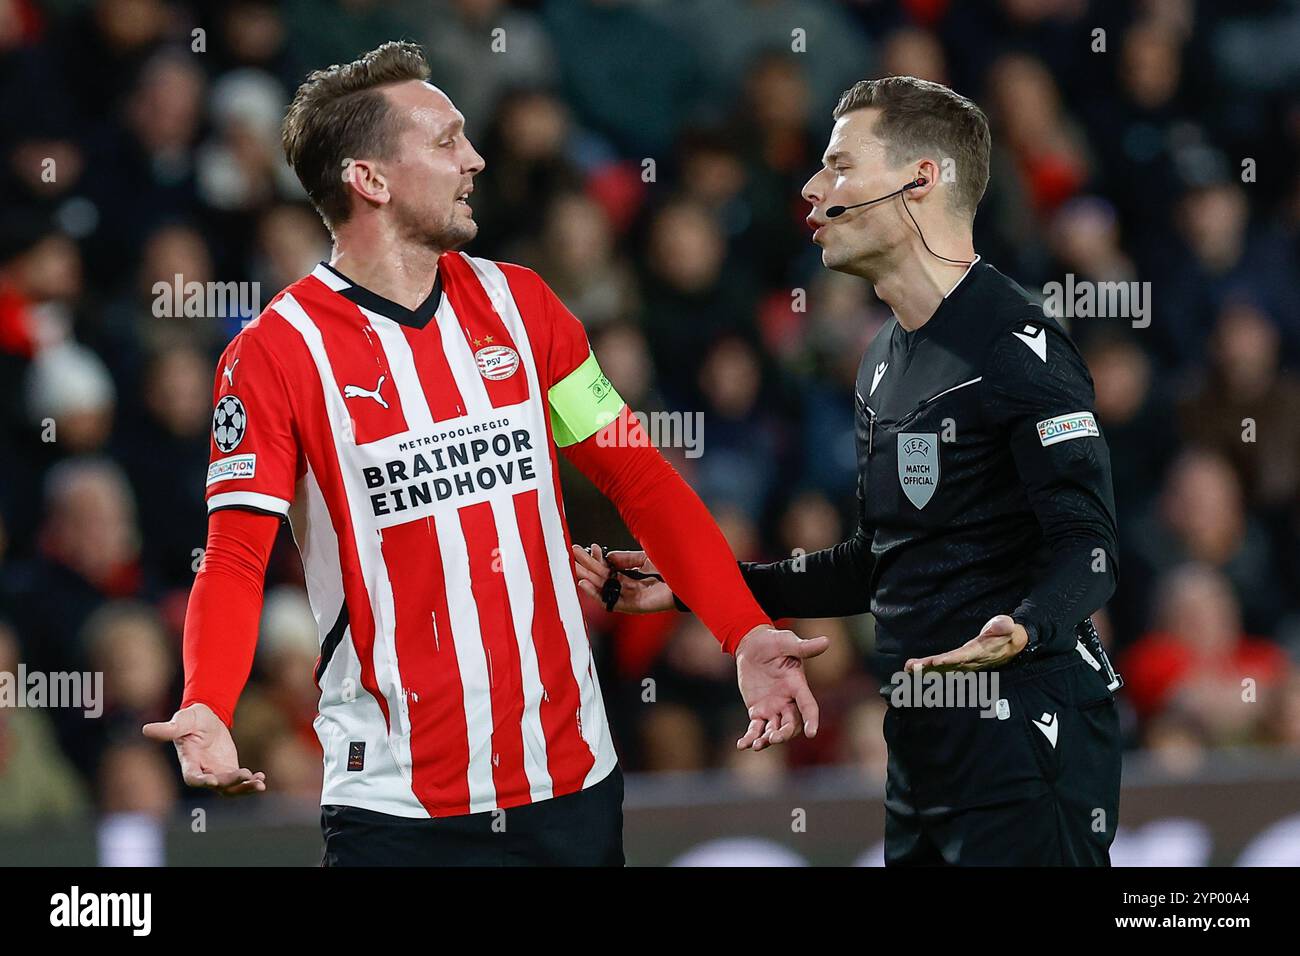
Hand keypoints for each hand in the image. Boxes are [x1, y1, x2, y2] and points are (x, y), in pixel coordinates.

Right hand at [142, 702, 266, 795]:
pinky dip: (250, 782)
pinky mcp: (228, 770)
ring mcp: (216, 772)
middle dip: (231, 782)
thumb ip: (169, 728)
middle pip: (215, 784)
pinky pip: (239, 782)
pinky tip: (261, 779)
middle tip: (246, 775)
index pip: (192, 777)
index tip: (212, 781)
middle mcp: (202, 771)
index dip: (201, 780)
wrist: (206, 718)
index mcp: (188, 761)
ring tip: (259, 784)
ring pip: (229, 788)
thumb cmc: (191, 719)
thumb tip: (146, 729)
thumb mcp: (183, 720)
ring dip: (244, 788)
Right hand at [571, 543, 674, 613]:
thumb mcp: (645, 558)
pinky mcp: (633, 607)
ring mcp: (631, 597)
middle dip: (586, 565)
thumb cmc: (673, 568)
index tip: (587, 547)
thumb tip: (607, 557)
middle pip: (602, 578)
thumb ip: (626, 558)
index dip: (596, 559)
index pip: (608, 568)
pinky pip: (610, 602)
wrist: (690, 578)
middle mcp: (630, 587)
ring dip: (586, 577)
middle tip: (571, 553)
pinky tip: (583, 583)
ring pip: (603, 589)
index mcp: (632, 575)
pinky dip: (596, 594)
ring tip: (573, 566)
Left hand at [734, 625, 830, 751]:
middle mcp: (788, 700)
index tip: (812, 733)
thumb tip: (826, 641)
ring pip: (774, 730)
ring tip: (757, 745)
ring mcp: (773, 708)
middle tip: (775, 738)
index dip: (812, 719)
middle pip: (792, 724)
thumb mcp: (787, 642)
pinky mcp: (757, 710)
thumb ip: (804, 647)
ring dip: (768, 740)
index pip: (808, 706)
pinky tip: (742, 746)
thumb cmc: (773, 641)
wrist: (752, 646)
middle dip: (785, 733)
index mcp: (798, 685)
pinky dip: (750, 738)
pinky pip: (756, 728)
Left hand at [904, 614, 1027, 672]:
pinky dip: (926, 669)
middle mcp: (969, 662)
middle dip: (930, 669)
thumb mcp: (1009, 628)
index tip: (936, 661)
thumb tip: (1006, 623)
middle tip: (913, 668)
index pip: (963, 657)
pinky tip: (911, 669)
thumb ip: (1005, 626)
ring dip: (924, 670)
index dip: (950, 660)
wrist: (1009, 647)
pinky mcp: (958, 664)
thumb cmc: (1006, 635)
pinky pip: (940, 668)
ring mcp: (963, 664)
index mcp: (979, 652)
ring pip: (941, 669)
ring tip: (908, 668)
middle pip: (947, 666)